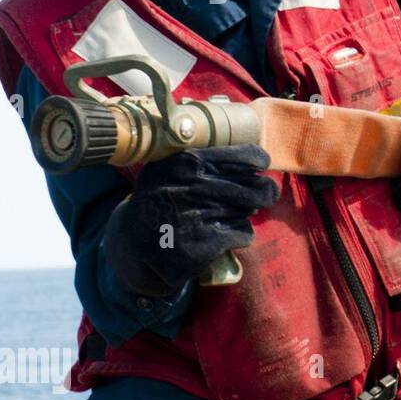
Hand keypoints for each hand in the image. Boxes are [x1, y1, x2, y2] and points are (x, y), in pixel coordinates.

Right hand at [103, 145, 279, 297]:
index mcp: (184, 162)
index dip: (258, 160)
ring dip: (245, 213)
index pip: (243, 156)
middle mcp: (190, 187)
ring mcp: (196, 218)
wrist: (134, 243)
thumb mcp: (169, 167)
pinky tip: (221, 235)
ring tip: (226, 214)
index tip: (262, 164)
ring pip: (249, 210)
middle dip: (265, 191)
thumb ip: (203, 156)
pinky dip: (238, 235)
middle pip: (254, 187)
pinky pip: (243, 233)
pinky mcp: (202, 246)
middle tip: (266, 193)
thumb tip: (253, 153)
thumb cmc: (161, 198)